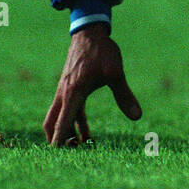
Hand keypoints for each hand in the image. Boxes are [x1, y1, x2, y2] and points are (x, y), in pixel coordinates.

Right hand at [43, 22, 142, 145]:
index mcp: (73, 93)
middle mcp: (64, 94)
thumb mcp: (115, 73)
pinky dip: (74, 123)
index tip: (63, 156)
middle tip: (76, 151)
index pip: (62, 123)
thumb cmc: (102, 51)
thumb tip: (137, 117)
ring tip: (84, 146)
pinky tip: (86, 134)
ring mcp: (65, 91)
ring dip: (68, 133)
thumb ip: (124, 96)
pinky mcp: (70, 87)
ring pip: (59, 118)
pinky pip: (68, 110)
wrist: (89, 32)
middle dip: (59, 141)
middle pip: (52, 124)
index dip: (60, 142)